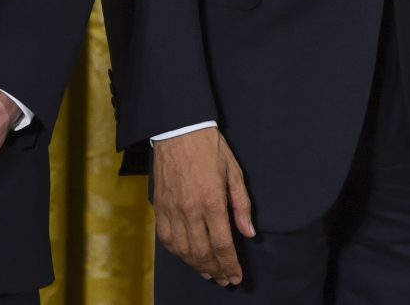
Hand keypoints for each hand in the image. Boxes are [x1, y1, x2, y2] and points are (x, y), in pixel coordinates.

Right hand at [152, 127, 254, 286]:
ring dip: (197, 266)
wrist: (178, 130)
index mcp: (212, 200)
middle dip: (216, 270)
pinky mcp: (160, 207)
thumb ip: (242, 205)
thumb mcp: (234, 172)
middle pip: (202, 252)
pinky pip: (166, 239)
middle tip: (225, 279)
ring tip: (209, 273)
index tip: (237, 277)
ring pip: (183, 250)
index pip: (222, 244)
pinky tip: (187, 257)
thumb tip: (249, 233)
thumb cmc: (210, 148)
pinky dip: (178, 253)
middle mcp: (190, 209)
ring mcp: (172, 210)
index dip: (230, 264)